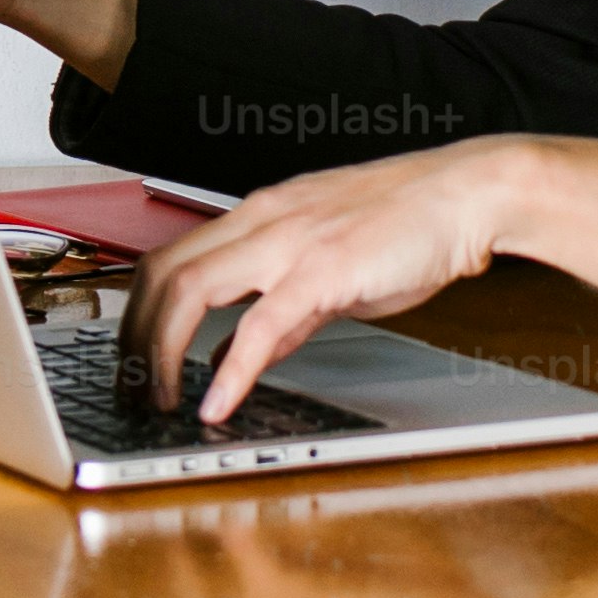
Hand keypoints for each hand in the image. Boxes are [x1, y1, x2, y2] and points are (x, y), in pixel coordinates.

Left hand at [132, 142, 532, 423]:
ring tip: (158, 399)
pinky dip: (230, 370)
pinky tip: (218, 402)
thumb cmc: (409, 225)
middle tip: (130, 386)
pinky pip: (260, 325)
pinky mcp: (323, 269)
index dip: (140, 312)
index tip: (132, 356)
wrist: (467, 195)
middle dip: (133, 336)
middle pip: (161, 273)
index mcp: (260, 215)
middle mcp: (262, 220)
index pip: (170, 258)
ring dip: (161, 352)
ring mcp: (289, 242)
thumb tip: (244, 351)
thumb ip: (282, 309)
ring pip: (189, 289)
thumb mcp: (330, 265)